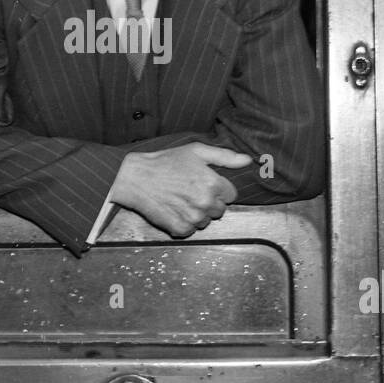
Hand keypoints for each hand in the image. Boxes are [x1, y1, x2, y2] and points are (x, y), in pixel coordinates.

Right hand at [109, 144, 253, 237]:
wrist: (135, 178)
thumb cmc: (165, 162)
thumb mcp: (196, 151)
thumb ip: (225, 156)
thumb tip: (248, 160)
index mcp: (213, 184)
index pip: (231, 195)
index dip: (218, 188)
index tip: (204, 183)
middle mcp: (206, 203)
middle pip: (220, 210)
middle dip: (209, 201)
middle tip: (190, 190)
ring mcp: (193, 218)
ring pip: (206, 221)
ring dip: (197, 213)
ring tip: (181, 199)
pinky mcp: (180, 229)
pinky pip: (191, 231)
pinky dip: (184, 223)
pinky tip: (174, 209)